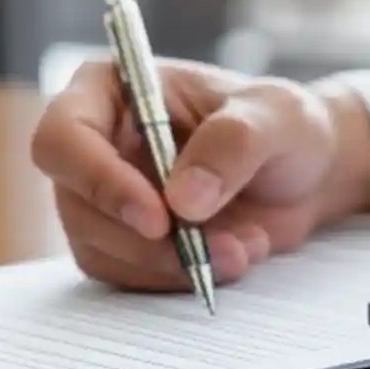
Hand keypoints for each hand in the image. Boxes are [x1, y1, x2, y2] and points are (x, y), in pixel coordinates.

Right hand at [31, 59, 369, 289]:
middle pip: (77, 205)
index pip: (64, 136)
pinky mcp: (124, 243)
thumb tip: (182, 200)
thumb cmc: (283, 127)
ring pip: (101, 250)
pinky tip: (232, 258)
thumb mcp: (277, 116)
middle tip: (219, 248)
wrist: (305, 175)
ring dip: (172, 264)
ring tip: (243, 249)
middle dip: (148, 240)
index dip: (98, 181)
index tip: (157, 217)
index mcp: (111, 90)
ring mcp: (105, 198)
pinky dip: (180, 278)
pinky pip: (128, 276)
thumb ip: (233, 144)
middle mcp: (96, 144)